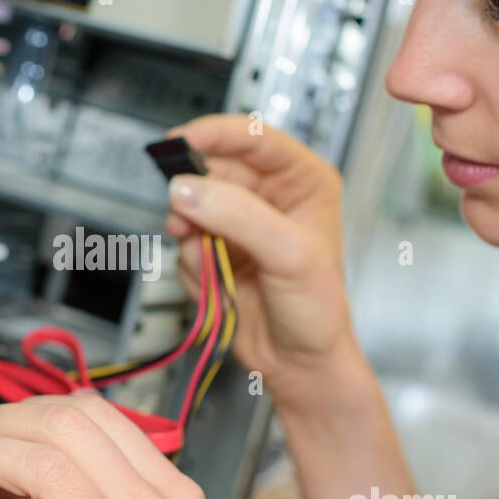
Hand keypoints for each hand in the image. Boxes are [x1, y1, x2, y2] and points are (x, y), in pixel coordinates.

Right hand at [165, 113, 353, 411]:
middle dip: (195, 196)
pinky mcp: (215, 250)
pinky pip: (183, 242)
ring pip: (191, 205)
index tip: (182, 142)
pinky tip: (216, 283)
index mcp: (302, 180)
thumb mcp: (288, 254)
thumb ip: (238, 216)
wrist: (299, 364)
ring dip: (191, 235)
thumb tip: (188, 190)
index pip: (254, 137)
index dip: (215, 134)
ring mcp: (238, 223)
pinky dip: (190, 263)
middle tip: (184, 217)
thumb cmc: (317, 311)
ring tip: (210, 260)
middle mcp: (269, 196)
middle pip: (212, 169)